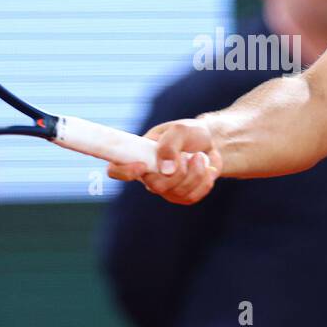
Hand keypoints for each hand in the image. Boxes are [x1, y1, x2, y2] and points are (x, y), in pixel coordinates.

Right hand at [107, 118, 222, 204]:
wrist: (211, 143)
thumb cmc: (189, 134)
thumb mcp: (180, 130)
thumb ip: (169, 145)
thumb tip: (166, 170)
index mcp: (139, 156)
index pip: (116, 170)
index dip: (124, 172)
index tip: (142, 166)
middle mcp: (148, 176)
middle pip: (154, 186)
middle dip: (178, 171)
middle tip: (187, 155)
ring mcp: (165, 189)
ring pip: (177, 192)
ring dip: (195, 173)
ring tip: (199, 157)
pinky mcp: (182, 197)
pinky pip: (191, 197)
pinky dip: (204, 181)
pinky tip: (205, 170)